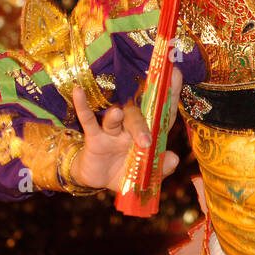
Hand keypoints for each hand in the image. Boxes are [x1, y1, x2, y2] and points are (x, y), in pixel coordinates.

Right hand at [71, 69, 181, 191]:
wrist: (98, 181)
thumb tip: (174, 159)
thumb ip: (160, 168)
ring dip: (115, 118)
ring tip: (116, 113)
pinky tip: (78, 92)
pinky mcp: (94, 136)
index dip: (170, 96)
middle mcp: (132, 128)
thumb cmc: (126, 173)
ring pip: (116, 119)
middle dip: (141, 128)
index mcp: (149, 135)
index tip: (176, 73)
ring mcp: (113, 130)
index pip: (162, 114)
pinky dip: (83, 106)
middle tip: (145, 142)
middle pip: (138, 118)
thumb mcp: (144, 176)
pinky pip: (87, 119)